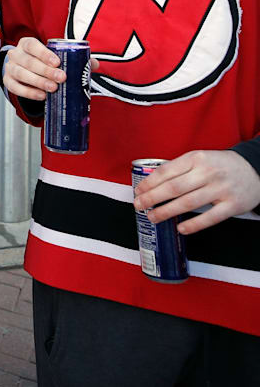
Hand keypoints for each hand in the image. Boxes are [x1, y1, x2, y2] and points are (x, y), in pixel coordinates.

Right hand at [0, 37, 100, 99]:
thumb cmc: (43, 61)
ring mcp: (10, 68)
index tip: (57, 62)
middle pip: (27, 61)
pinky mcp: (8, 82)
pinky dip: (28, 92)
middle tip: (61, 78)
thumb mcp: (56, 56)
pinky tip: (41, 96)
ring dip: (38, 82)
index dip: (44, 53)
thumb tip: (94, 64)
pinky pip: (15, 87)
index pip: (32, 45)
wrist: (26, 70)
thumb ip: (75, 58)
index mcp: (27, 44)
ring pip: (21, 74)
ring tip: (53, 89)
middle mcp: (16, 54)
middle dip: (45, 70)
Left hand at [134, 150, 259, 234]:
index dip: (149, 183)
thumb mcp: (200, 158)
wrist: (255, 170)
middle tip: (138, 206)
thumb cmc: (220, 165)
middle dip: (152, 198)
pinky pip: (210, 218)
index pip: (166, 171)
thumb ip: (180, 168)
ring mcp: (221, 189)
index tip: (137, 191)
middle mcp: (208, 173)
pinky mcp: (233, 205)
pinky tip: (180, 228)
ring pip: (187, 203)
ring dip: (166, 212)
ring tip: (152, 217)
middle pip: (173, 188)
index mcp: (196, 158)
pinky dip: (193, 225)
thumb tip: (151, 182)